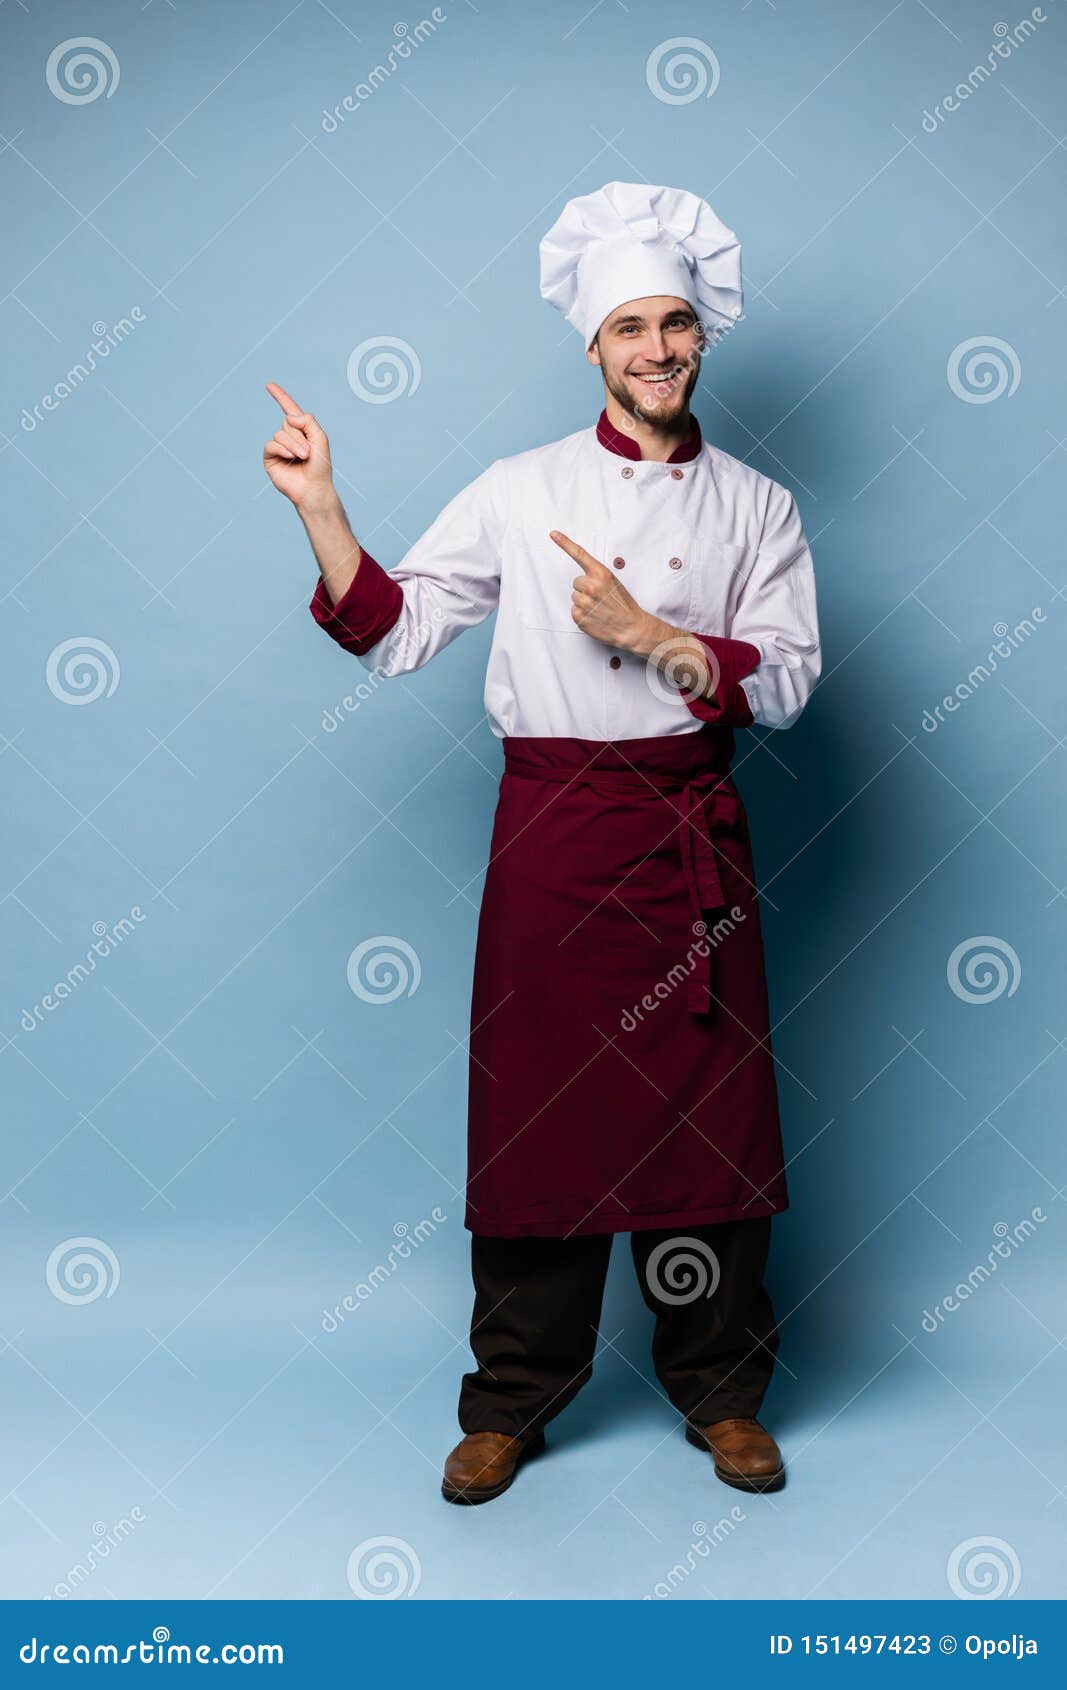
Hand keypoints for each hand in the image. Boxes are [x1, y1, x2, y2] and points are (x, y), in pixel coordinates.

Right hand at [262, 382, 335, 514]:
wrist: (314, 488)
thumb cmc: (320, 466)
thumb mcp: (320, 438)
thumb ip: (308, 421)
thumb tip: (289, 416)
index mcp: (301, 431)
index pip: (289, 410)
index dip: (280, 397)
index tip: (269, 384)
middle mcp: (288, 437)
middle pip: (288, 423)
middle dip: (300, 436)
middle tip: (309, 452)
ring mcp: (279, 448)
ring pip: (280, 434)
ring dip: (294, 444)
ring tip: (303, 457)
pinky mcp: (270, 458)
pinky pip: (271, 444)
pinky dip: (282, 449)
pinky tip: (291, 457)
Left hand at [549, 531, 655, 651]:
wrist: (631, 627)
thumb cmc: (624, 605)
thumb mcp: (614, 583)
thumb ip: (597, 576)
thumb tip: (583, 578)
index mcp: (601, 574)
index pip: (579, 554)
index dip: (565, 543)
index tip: (553, 534)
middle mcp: (591, 586)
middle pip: (576, 582)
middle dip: (585, 589)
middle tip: (600, 597)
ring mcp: (585, 603)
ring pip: (574, 597)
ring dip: (583, 602)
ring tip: (598, 608)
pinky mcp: (580, 617)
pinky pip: (574, 611)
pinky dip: (582, 614)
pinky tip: (595, 616)